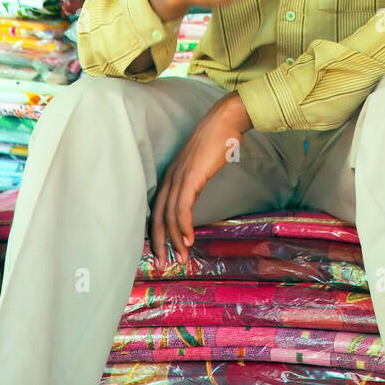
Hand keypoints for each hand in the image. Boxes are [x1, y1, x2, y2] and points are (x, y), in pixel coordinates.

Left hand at [150, 91, 250, 271]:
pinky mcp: (191, 177)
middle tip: (162, 264)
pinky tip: (189, 239)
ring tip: (182, 257)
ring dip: (175, 240)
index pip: (157, 209)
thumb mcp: (202, 163)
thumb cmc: (218, 139)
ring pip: (169, 216)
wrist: (226, 119)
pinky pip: (182, 207)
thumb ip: (196, 178)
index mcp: (171, 174)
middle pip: (157, 216)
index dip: (158, 232)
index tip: (162, 251)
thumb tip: (196, 193)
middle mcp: (170, 176)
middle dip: (159, 243)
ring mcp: (179, 176)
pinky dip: (183, 226)